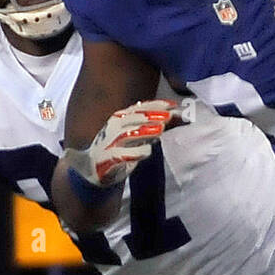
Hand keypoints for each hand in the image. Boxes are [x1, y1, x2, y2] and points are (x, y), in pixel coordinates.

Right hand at [65, 100, 188, 187]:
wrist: (94, 169)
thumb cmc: (121, 149)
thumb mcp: (139, 136)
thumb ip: (157, 127)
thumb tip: (181, 118)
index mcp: (122, 118)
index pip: (140, 108)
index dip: (156, 105)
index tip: (173, 105)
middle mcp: (114, 127)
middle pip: (134, 118)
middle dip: (151, 116)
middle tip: (168, 116)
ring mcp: (109, 142)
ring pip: (127, 134)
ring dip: (144, 131)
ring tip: (159, 130)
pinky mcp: (107, 159)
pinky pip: (121, 155)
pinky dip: (135, 152)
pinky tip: (148, 151)